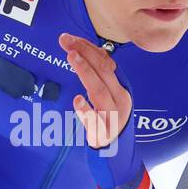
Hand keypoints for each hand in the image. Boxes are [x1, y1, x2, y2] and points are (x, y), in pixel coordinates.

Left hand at [59, 32, 131, 148]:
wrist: (116, 150)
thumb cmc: (108, 119)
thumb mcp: (109, 96)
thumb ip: (98, 76)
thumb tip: (81, 49)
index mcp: (120, 88)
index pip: (106, 62)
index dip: (88, 48)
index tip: (70, 38)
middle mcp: (119, 100)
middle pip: (103, 72)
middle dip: (84, 54)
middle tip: (67, 43)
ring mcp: (112, 117)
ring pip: (99, 92)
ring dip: (85, 72)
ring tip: (71, 57)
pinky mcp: (102, 133)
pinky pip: (95, 121)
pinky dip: (86, 111)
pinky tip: (77, 100)